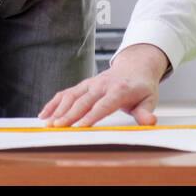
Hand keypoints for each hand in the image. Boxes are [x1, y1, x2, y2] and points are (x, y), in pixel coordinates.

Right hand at [39, 43, 168, 126]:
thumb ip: (146, 112)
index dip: (91, 116)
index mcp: (119, 90)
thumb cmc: (141, 87)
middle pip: (83, 101)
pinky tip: (44, 114)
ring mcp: (90, 83)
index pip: (103, 105)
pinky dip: (54, 103)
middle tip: (57, 127)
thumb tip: (150, 121)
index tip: (80, 127)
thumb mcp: (149, 99)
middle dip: (69, 115)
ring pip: (71, 96)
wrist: (135, 67)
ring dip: (58, 110)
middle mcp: (102, 85)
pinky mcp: (83, 85)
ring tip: (47, 123)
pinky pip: (66, 93)